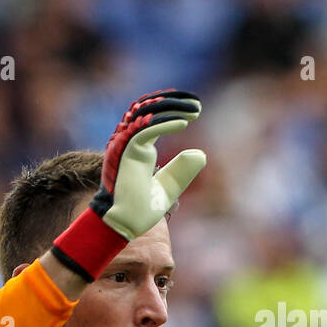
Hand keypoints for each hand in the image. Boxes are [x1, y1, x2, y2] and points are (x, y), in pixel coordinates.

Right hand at [90, 89, 206, 240]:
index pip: (151, 117)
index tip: (193, 108)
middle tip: (196, 104)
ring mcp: (125, 145)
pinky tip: (183, 124)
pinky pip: (145, 131)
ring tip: (193, 110)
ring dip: (170, 109)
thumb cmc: (142, 208)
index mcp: (137, 147)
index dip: (171, 107)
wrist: (125, 224)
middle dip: (173, 102)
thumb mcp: (169, 186)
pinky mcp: (126, 153)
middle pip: (148, 109)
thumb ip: (182, 170)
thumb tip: (201, 154)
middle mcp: (128, 142)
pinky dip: (165, 125)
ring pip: (145, 115)